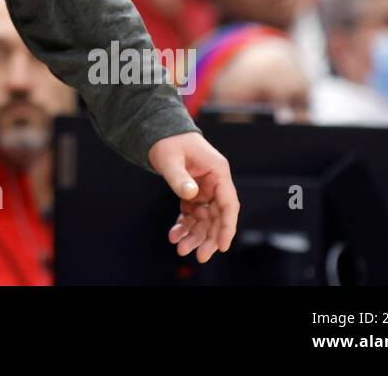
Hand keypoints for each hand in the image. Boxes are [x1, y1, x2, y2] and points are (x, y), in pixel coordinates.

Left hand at [149, 132, 238, 262]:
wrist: (158, 131)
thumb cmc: (167, 141)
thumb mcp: (170, 158)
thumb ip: (179, 178)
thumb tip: (191, 195)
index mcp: (217, 171)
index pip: (229, 203)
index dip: (227, 226)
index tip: (223, 246)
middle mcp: (215, 182)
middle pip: (218, 216)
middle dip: (209, 237)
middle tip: (199, 256)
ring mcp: (205, 188)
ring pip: (205, 219)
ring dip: (195, 235)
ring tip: (181, 248)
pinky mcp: (193, 192)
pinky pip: (193, 214)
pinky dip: (185, 225)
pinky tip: (175, 235)